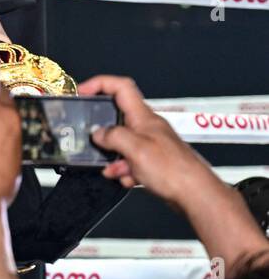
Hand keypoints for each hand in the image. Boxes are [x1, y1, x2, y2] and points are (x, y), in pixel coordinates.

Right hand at [79, 73, 209, 197]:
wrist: (195, 194)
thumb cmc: (175, 170)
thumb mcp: (136, 149)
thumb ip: (113, 136)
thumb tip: (98, 133)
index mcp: (144, 117)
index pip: (121, 87)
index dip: (100, 84)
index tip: (83, 92)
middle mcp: (148, 127)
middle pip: (117, 118)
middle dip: (102, 132)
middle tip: (92, 140)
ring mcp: (151, 144)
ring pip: (122, 143)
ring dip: (113, 156)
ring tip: (114, 168)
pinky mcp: (153, 161)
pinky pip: (130, 161)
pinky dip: (124, 169)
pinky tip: (129, 177)